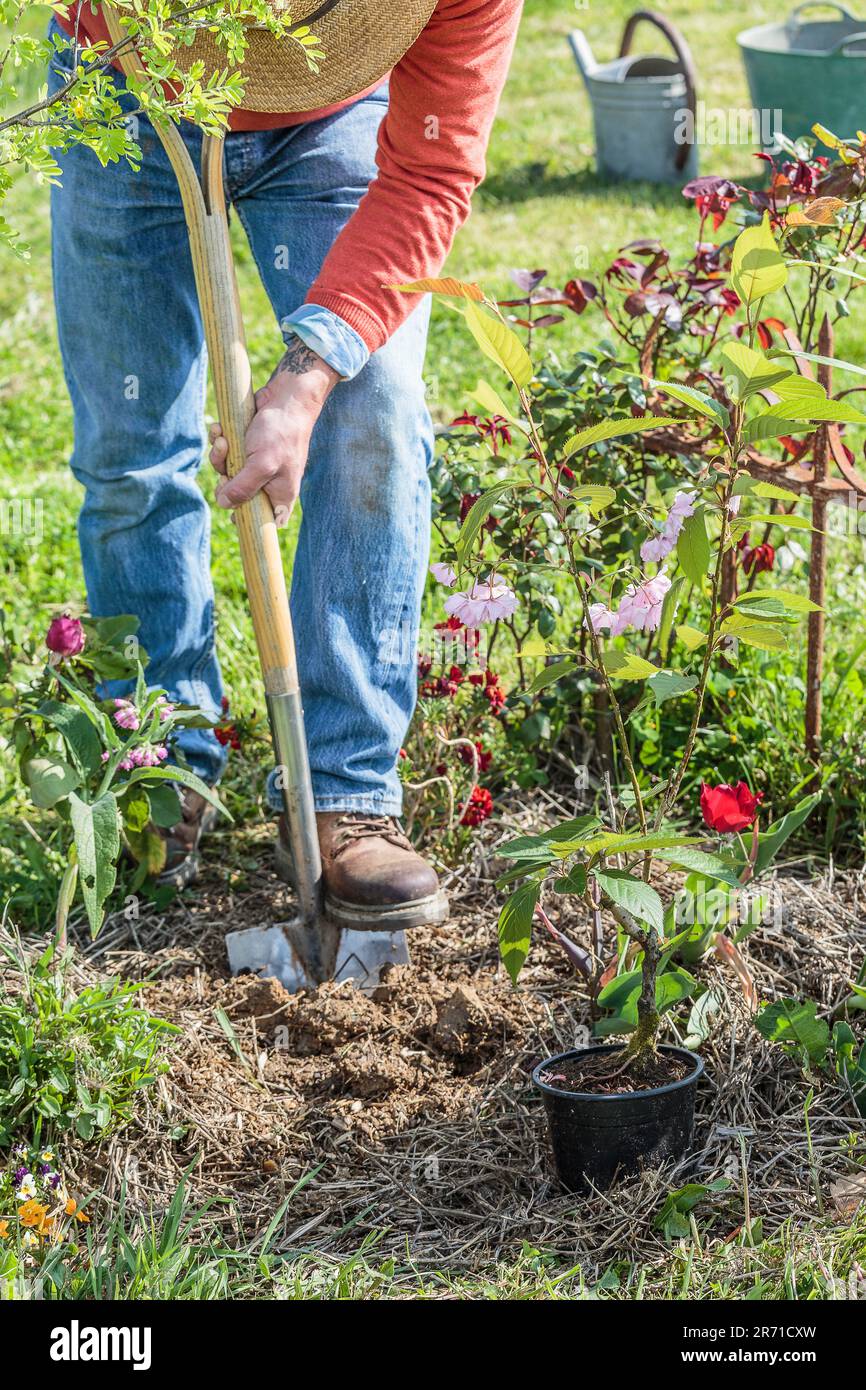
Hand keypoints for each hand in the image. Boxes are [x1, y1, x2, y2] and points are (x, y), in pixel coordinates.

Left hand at [209, 337, 338, 523]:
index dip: (249, 522)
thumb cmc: (281, 432)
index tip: (233, 519)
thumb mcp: (261, 464)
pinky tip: (219, 428)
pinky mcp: (246, 447)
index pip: (266, 522)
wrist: (286, 397)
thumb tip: (224, 504)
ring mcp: (256, 464)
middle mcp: (268, 482)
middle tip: (226, 471)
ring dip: (219, 455)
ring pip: (228, 471)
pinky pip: (225, 452)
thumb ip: (243, 488)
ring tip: (222, 439)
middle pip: (238, 496)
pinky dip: (219, 440)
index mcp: (279, 494)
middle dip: (225, 480)